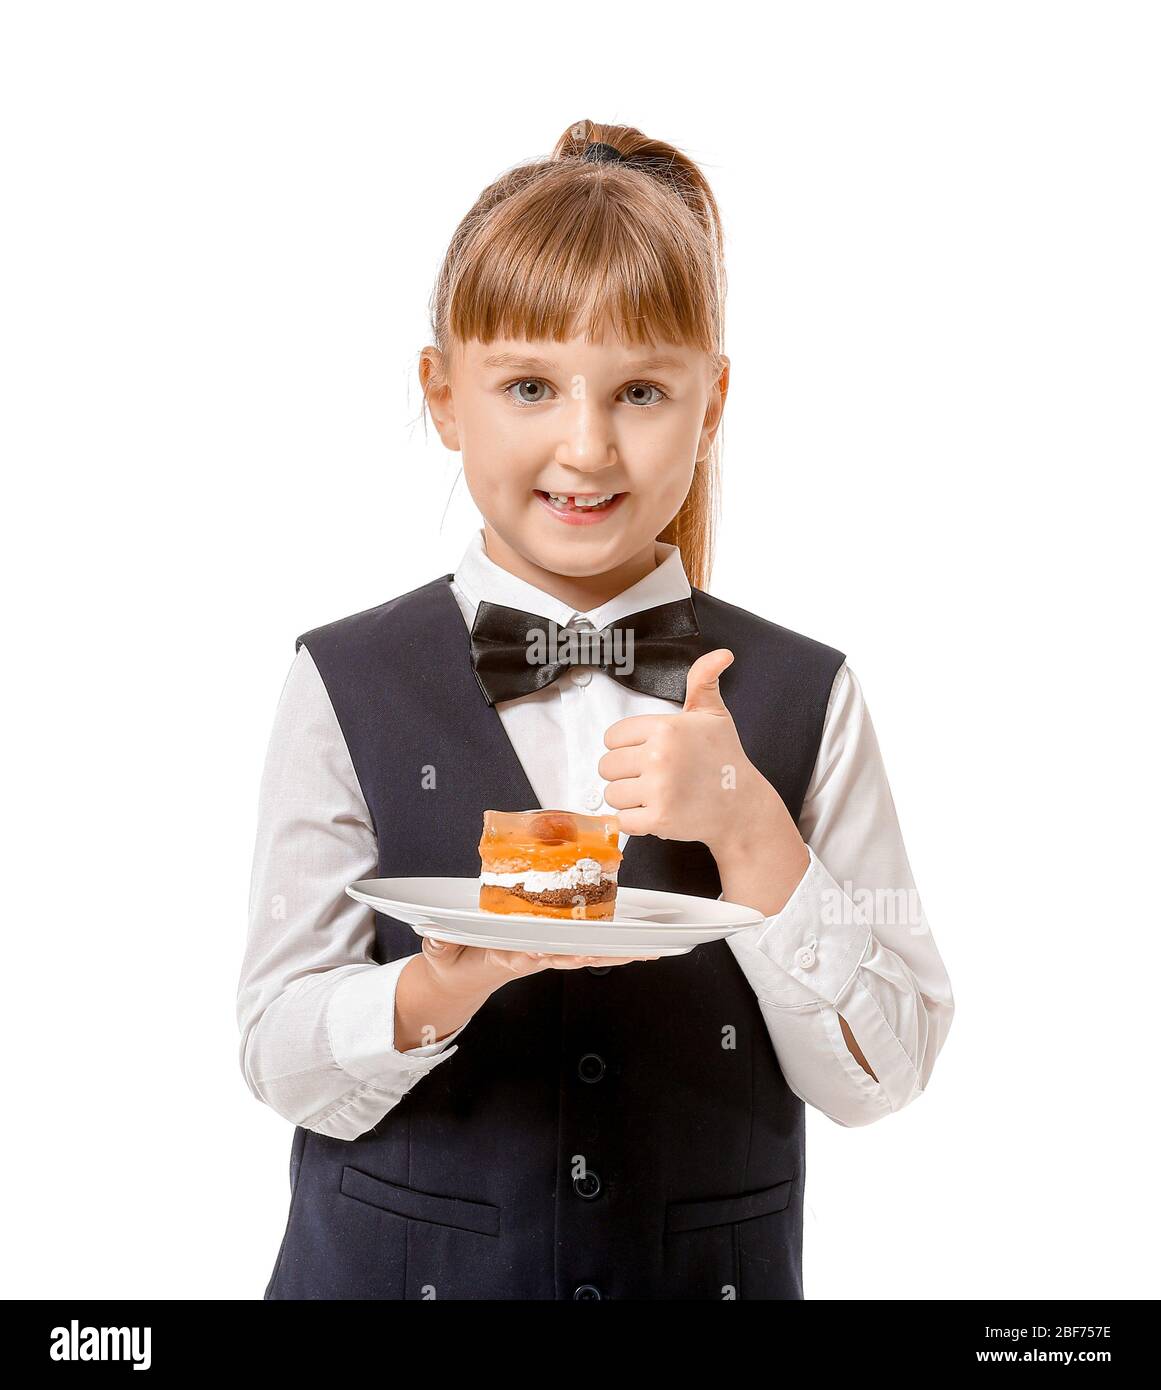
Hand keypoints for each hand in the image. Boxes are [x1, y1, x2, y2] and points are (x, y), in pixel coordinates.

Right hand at [420, 936, 660, 998]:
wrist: (462, 978)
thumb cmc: (454, 961)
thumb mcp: (440, 954)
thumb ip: (439, 943)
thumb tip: (435, 933)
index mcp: (502, 957)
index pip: (522, 957)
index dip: (535, 956)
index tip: (542, 953)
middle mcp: (530, 956)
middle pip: (567, 956)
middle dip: (597, 955)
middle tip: (626, 952)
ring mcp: (543, 953)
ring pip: (582, 953)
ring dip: (613, 953)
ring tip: (645, 950)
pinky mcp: (550, 948)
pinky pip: (582, 947)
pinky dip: (607, 946)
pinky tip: (632, 945)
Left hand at [598, 648, 802, 864]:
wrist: (742, 806)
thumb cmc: (725, 758)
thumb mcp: (714, 715)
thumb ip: (703, 681)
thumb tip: (721, 654)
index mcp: (666, 728)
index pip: (612, 737)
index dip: (626, 746)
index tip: (646, 753)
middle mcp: (659, 756)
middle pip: (607, 766)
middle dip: (624, 773)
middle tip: (651, 777)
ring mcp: (659, 789)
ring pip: (611, 794)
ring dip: (628, 798)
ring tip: (654, 794)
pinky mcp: (659, 819)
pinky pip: (623, 820)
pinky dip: (634, 821)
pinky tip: (655, 812)